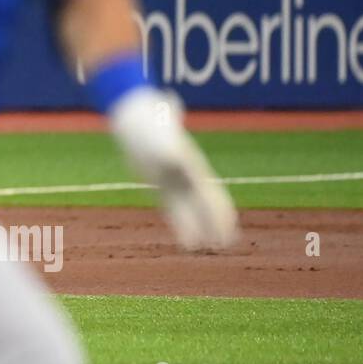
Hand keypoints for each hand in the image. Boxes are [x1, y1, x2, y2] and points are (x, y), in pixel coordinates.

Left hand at [109, 88, 238, 251]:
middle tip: (224, 245)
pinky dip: (180, 223)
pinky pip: (173, 206)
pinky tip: (184, 239)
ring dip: (196, 227)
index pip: (211, 195)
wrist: (135, 115)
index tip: (227, 232)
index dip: (219, 214)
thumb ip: (168, 147)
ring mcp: (175, 179)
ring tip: (199, 248)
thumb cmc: (149, 122)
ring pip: (190, 208)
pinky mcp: (161, 183)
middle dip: (215, 223)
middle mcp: (188, 174)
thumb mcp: (160, 135)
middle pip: (206, 203)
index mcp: (193, 166)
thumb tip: (172, 157)